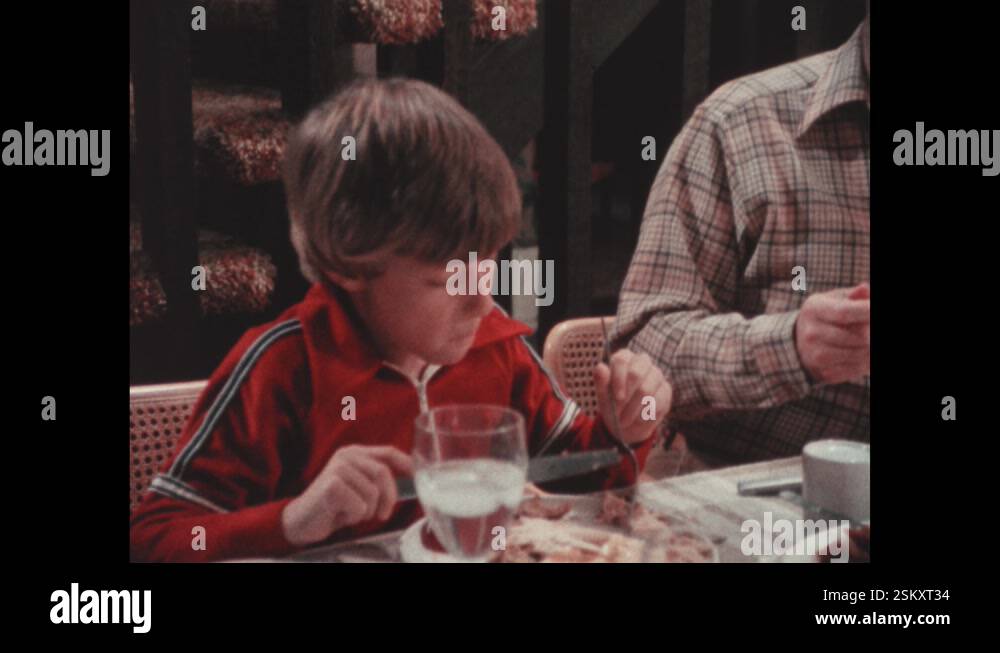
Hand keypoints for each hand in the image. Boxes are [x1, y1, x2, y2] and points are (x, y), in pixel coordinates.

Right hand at [282, 445, 412, 546]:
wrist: (302, 520)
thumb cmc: (335, 506)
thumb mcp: (359, 487)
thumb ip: (378, 478)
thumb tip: (412, 478)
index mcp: (355, 452)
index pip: (388, 452)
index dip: (406, 463)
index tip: (417, 475)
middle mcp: (347, 456)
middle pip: (383, 473)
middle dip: (388, 498)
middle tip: (382, 514)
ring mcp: (338, 468)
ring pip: (373, 493)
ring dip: (366, 511)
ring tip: (351, 512)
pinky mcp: (332, 485)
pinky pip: (359, 506)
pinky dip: (354, 516)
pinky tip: (340, 514)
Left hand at [594, 350, 671, 444]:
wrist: (626, 425)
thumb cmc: (612, 405)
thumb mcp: (603, 395)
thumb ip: (601, 381)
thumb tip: (600, 367)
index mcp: (624, 358)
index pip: (621, 360)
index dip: (618, 379)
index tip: (617, 398)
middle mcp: (642, 362)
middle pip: (636, 373)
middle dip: (626, 397)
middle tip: (618, 413)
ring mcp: (656, 374)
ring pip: (646, 389)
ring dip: (633, 409)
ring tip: (625, 420)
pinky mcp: (666, 389)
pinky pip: (658, 401)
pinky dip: (645, 414)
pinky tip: (638, 419)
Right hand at [795, 283, 869, 384]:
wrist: (799, 344)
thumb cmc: (826, 316)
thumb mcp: (835, 300)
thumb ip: (853, 296)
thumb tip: (864, 290)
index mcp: (814, 310)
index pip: (845, 312)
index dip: (867, 311)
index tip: (874, 309)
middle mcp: (811, 334)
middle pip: (859, 336)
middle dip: (871, 332)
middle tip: (869, 328)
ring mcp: (816, 356)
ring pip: (862, 353)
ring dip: (870, 348)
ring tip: (867, 341)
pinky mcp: (825, 373)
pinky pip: (857, 369)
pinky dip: (866, 362)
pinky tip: (863, 353)